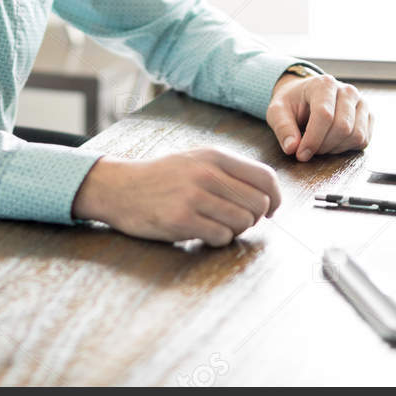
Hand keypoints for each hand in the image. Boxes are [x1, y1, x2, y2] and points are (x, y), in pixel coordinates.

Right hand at [70, 148, 281, 246]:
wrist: (119, 188)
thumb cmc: (161, 177)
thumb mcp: (195, 160)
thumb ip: (229, 171)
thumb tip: (267, 195)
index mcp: (214, 156)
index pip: (265, 177)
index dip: (275, 198)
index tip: (270, 210)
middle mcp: (206, 173)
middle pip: (258, 203)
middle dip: (253, 218)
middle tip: (235, 220)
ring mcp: (194, 196)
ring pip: (242, 222)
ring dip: (234, 230)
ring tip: (214, 224)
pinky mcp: (181, 220)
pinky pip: (221, 237)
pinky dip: (217, 239)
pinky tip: (201, 231)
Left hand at [265, 71, 372, 160]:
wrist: (306, 95)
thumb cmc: (292, 102)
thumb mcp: (277, 111)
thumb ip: (283, 128)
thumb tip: (292, 147)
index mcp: (324, 84)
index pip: (325, 115)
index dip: (313, 139)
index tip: (301, 154)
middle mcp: (347, 90)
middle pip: (342, 127)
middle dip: (323, 146)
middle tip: (308, 149)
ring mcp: (361, 103)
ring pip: (356, 135)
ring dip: (335, 148)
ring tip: (319, 144)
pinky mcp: (368, 116)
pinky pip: (363, 140)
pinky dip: (346, 148)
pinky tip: (332, 142)